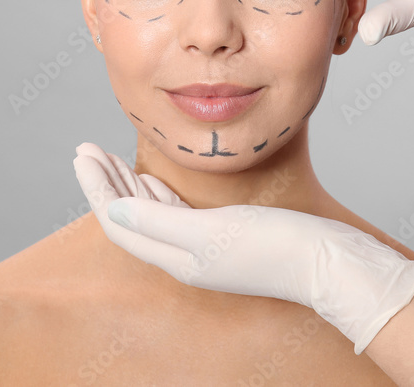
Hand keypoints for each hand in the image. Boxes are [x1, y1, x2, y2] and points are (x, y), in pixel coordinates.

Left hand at [72, 142, 413, 353]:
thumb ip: (158, 222)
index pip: (119, 220)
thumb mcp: (211, 232)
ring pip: (151, 214)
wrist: (332, 263)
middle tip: (85, 150)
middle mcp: (185, 256)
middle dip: (105, 182)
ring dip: (127, 185)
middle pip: (130, 217)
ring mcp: (205, 247)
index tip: (81, 154)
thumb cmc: (277, 247)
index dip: (96, 187)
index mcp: (176, 257)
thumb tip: (111, 213)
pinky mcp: (226, 236)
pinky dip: (157, 194)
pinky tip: (151, 180)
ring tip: (107, 159)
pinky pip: (176, 214)